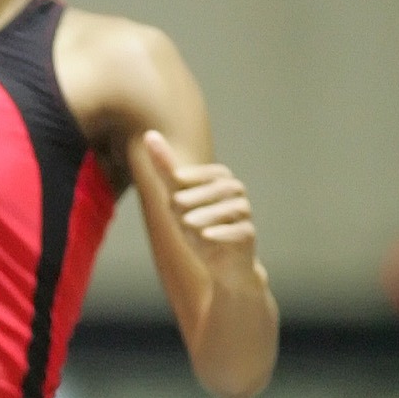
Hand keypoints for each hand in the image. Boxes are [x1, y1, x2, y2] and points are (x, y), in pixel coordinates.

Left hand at [141, 130, 258, 281]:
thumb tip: (150, 133)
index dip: (181, 191)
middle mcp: (236, 190)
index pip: (193, 176)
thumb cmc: (196, 225)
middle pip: (203, 194)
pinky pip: (235, 231)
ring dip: (201, 219)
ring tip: (189, 226)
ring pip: (220, 211)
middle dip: (188, 208)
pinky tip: (206, 237)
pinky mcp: (248, 234)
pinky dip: (218, 235)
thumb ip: (166, 167)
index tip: (177, 203)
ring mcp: (244, 212)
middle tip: (182, 220)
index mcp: (220, 176)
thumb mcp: (178, 197)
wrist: (221, 264)